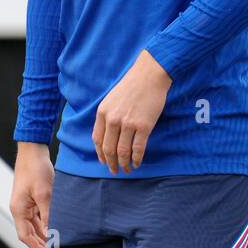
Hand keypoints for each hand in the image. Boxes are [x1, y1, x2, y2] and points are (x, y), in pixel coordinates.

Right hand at [10, 142, 54, 247]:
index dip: (37, 247)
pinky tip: (57, 226)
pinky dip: (46, 224)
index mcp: (18, 209)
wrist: (33, 151)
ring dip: (44, 234)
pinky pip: (37, 217)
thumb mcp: (45, 194)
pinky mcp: (31, 199)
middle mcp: (19, 209)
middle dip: (41, 243)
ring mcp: (25, 205)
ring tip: (58, 242)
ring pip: (34, 226)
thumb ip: (47, 215)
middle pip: (29, 233)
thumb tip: (50, 233)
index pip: (25, 236)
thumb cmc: (37, 170)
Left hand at [92, 49, 171, 172]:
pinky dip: (137, 159)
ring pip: (123, 151)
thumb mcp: (111, 99)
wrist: (149, 75)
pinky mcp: (144, 126)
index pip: (97, 139)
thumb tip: (107, 135)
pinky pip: (138, 148)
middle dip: (111, 163)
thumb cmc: (131, 86)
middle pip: (109, 149)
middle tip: (115, 171)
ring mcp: (128, 123)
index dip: (100, 153)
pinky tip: (137, 163)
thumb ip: (107, 116)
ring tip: (127, 169)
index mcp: (102, 113)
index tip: (104, 161)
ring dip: (124, 164)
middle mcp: (113, 120)